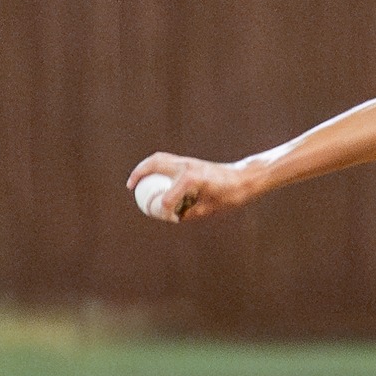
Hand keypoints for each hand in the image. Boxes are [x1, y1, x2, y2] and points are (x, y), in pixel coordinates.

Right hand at [127, 155, 251, 222]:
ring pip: (158, 158)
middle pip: (154, 164)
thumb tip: (171, 216)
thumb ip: (189, 213)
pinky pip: (166, 161)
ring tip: (135, 180)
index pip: (168, 196)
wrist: (244, 178)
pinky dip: (155, 167)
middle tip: (131, 187)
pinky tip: (151, 179)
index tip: (163, 216)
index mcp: (191, 180)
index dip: (163, 209)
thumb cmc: (230, 196)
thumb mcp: (210, 209)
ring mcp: (188, 161)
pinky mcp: (190, 161)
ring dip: (144, 167)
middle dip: (139, 174)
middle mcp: (187, 167)